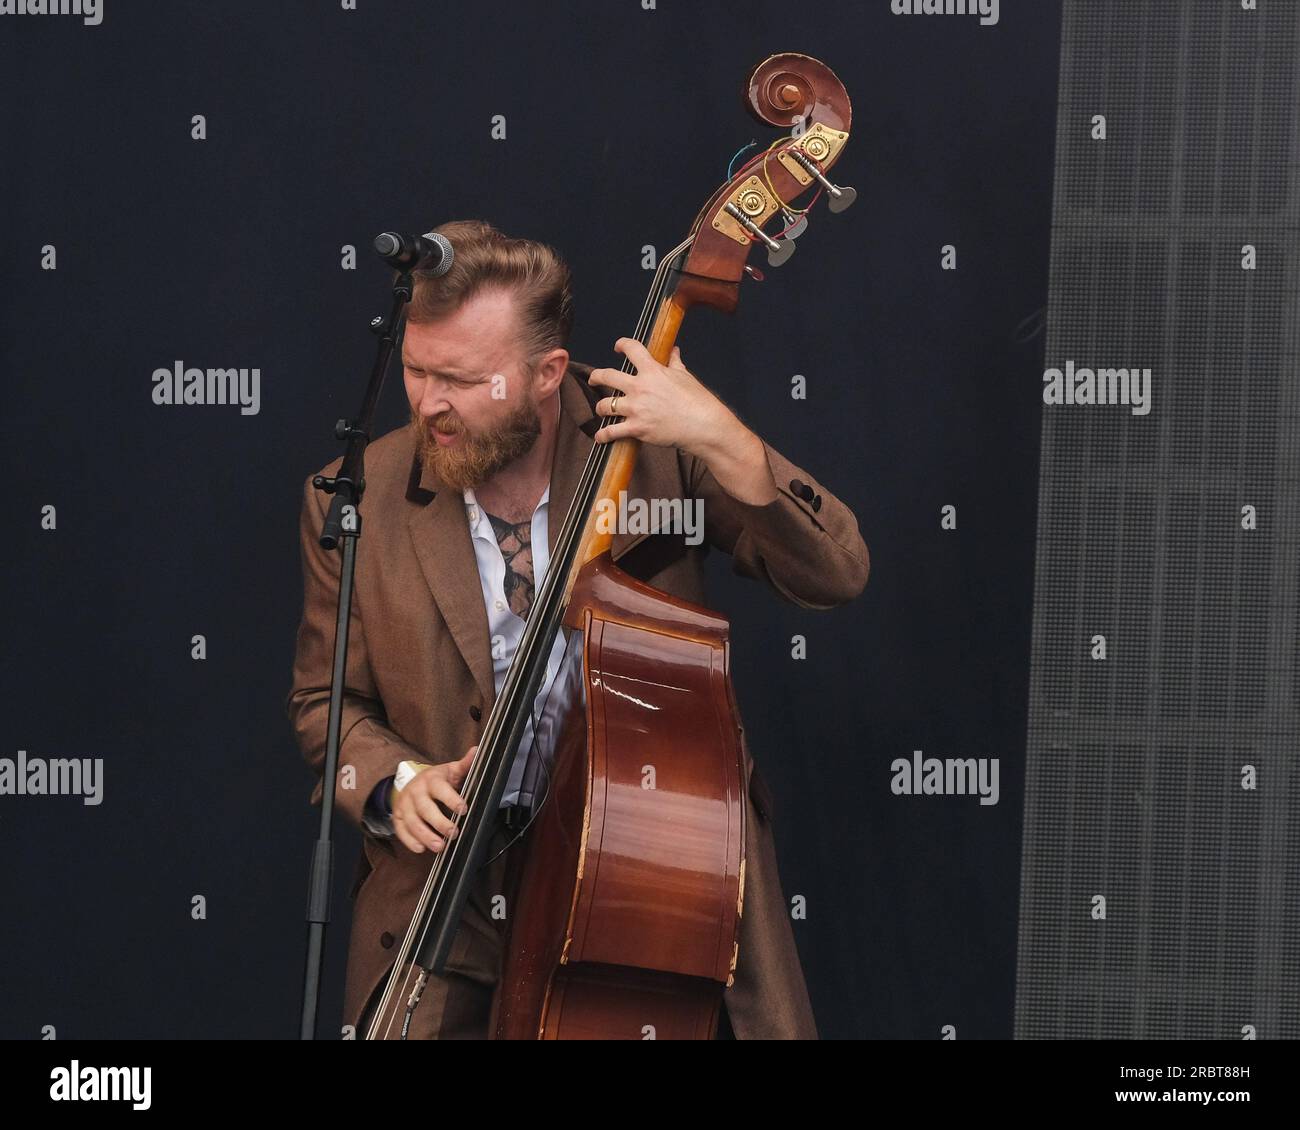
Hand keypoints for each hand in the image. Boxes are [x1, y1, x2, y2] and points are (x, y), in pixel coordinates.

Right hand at [392, 746, 474, 854]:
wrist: (412, 782)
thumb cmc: (436, 779)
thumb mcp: (450, 770)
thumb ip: (465, 764)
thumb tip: (477, 750)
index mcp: (431, 779)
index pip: (440, 789)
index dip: (451, 799)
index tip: (463, 809)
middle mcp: (415, 792)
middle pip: (425, 809)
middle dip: (439, 823)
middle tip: (454, 833)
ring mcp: (404, 805)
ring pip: (412, 822)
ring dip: (425, 836)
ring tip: (439, 847)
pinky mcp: (398, 817)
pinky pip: (401, 830)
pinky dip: (410, 841)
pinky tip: (421, 849)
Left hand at [588, 338, 738, 457]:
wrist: (704, 425)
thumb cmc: (698, 401)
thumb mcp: (686, 377)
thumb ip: (675, 363)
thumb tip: (674, 351)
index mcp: (652, 371)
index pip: (631, 348)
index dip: (621, 344)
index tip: (618, 347)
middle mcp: (640, 387)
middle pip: (606, 376)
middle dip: (596, 377)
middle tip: (594, 379)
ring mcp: (636, 408)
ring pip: (604, 405)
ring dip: (600, 408)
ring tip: (601, 410)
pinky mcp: (637, 428)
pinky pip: (611, 431)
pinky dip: (603, 435)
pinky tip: (600, 436)